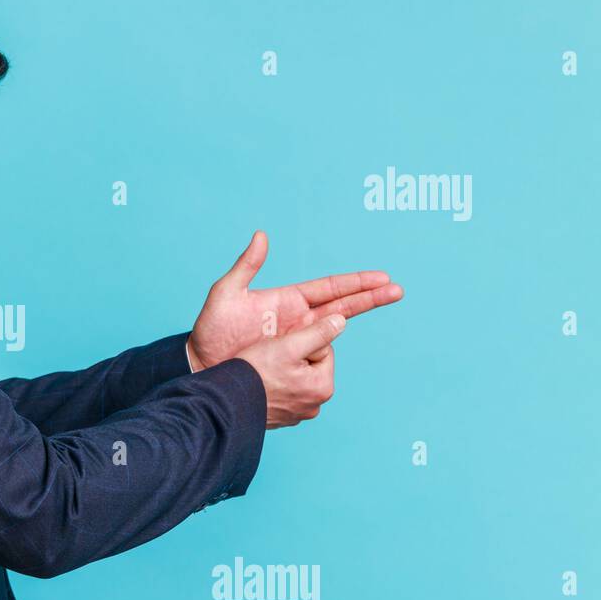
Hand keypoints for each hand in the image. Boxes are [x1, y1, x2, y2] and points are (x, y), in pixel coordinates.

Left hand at [186, 231, 401, 371]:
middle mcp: (298, 320)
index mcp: (288, 300)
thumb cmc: (210, 330)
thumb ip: (245, 266)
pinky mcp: (293, 363)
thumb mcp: (225, 294)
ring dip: (361, 318)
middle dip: (370, 296)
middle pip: (343, 306)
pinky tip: (352, 348)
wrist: (202, 363)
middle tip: (398, 289)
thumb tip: (260, 236)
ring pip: (337, 330)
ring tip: (388, 301)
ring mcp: (297, 342)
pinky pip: (320, 358)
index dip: (355, 282)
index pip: (329, 288)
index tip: (381, 277)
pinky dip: (336, 353)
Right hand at [235, 314, 343, 428]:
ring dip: (284, 373)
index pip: (322, 350)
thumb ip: (317, 332)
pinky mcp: (282, 419)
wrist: (224, 402)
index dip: (301, 342)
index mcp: (323, 387)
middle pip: (310, 367)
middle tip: (270, 359)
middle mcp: (314, 406)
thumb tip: (340, 321)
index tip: (281, 348)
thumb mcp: (288, 345)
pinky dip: (275, 388)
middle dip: (293, 358)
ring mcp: (298, 415)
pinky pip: (284, 395)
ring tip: (263, 371)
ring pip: (297, 380)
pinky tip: (259, 385)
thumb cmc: (255, 373)